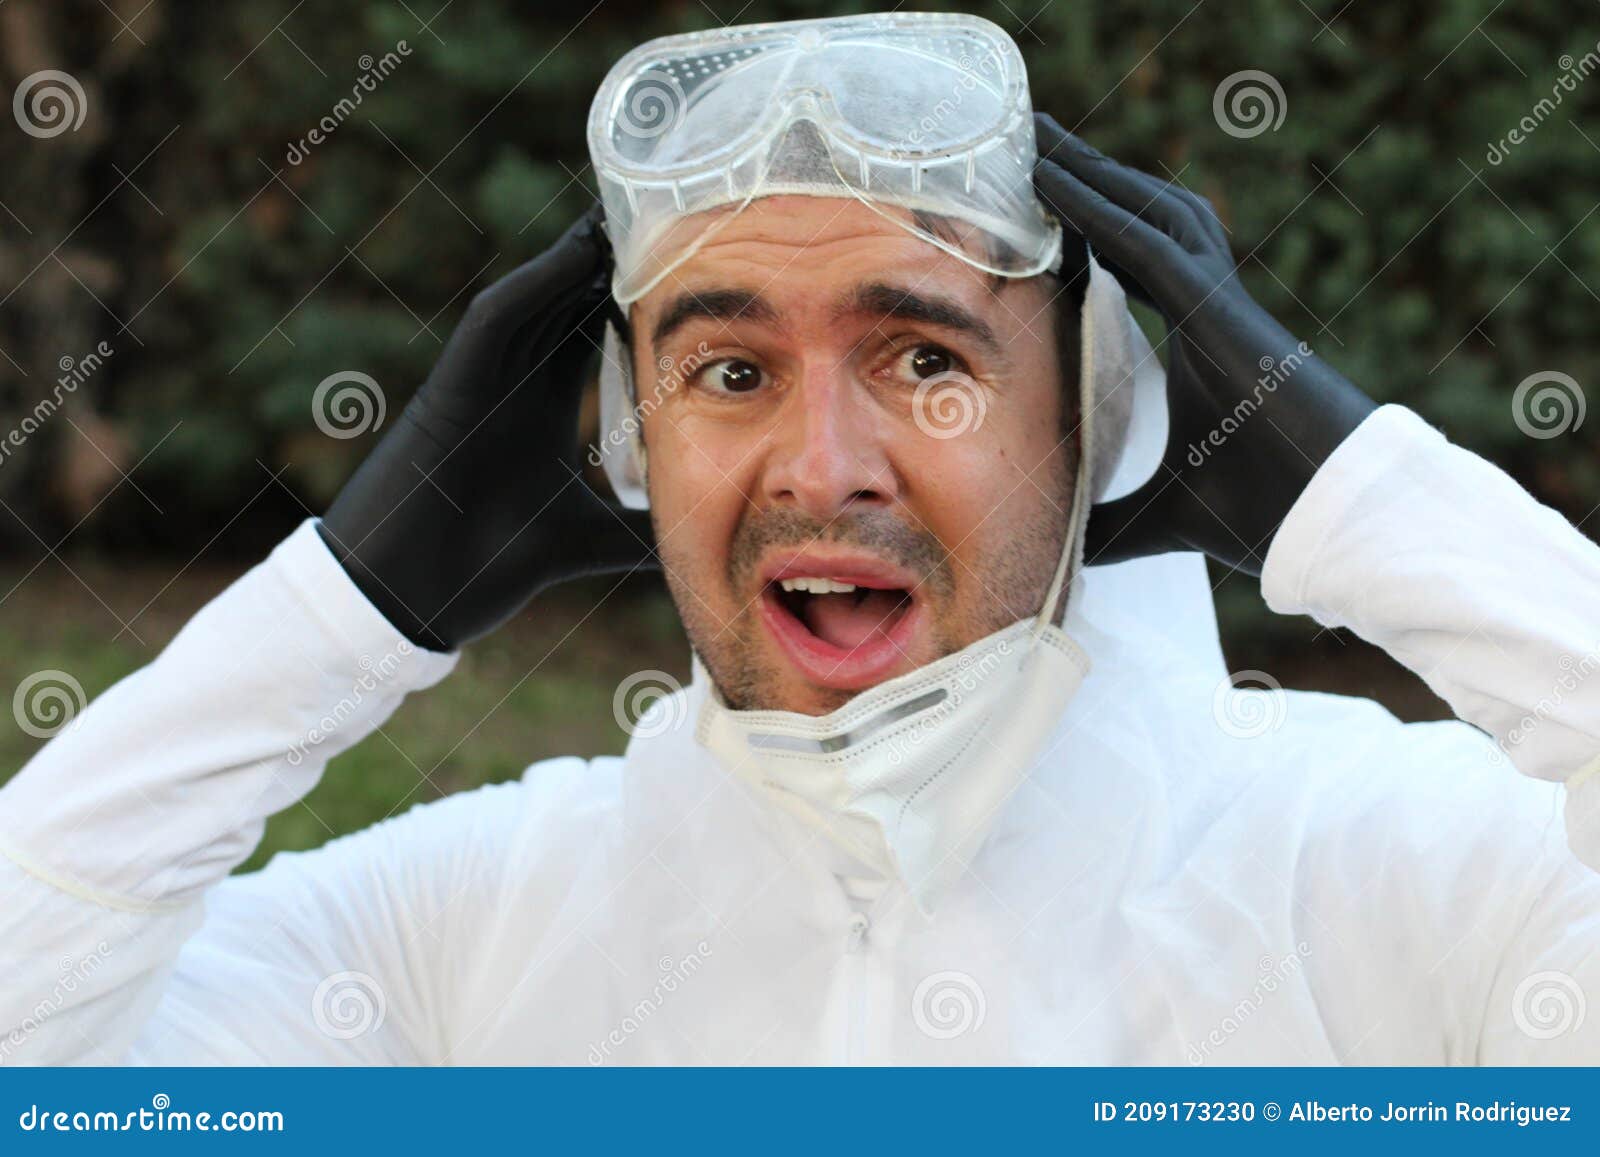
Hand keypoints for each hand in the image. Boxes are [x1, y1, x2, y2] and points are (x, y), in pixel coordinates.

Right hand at [317, 206, 655, 650]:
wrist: (411, 594)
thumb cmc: (483, 566)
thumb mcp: (587, 540)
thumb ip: (640, 533)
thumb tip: (700, 542)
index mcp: (542, 407)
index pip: (591, 331)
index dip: (631, 295)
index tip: (685, 264)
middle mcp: (513, 381)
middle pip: (566, 299)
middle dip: (609, 257)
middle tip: (665, 211)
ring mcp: (481, 378)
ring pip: (536, 297)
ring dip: (577, 254)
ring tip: (627, 210)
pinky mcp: (452, 384)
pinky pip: (495, 320)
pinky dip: (534, 285)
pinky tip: (575, 256)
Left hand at [1033, 113, 1376, 573]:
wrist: (1332, 522)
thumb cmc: (1268, 513)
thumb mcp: (1161, 517)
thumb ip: (1112, 524)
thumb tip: (1061, 549)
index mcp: (1204, 342)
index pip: (1140, 268)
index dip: (1097, 233)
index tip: (1048, 210)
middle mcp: (1213, 307)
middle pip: (1147, 220)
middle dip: (1095, 181)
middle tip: (1037, 145)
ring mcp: (1221, 302)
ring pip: (1152, 213)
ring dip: (1095, 175)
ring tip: (1040, 143)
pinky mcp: (1220, 313)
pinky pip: (1149, 246)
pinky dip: (1100, 211)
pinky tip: (1055, 182)